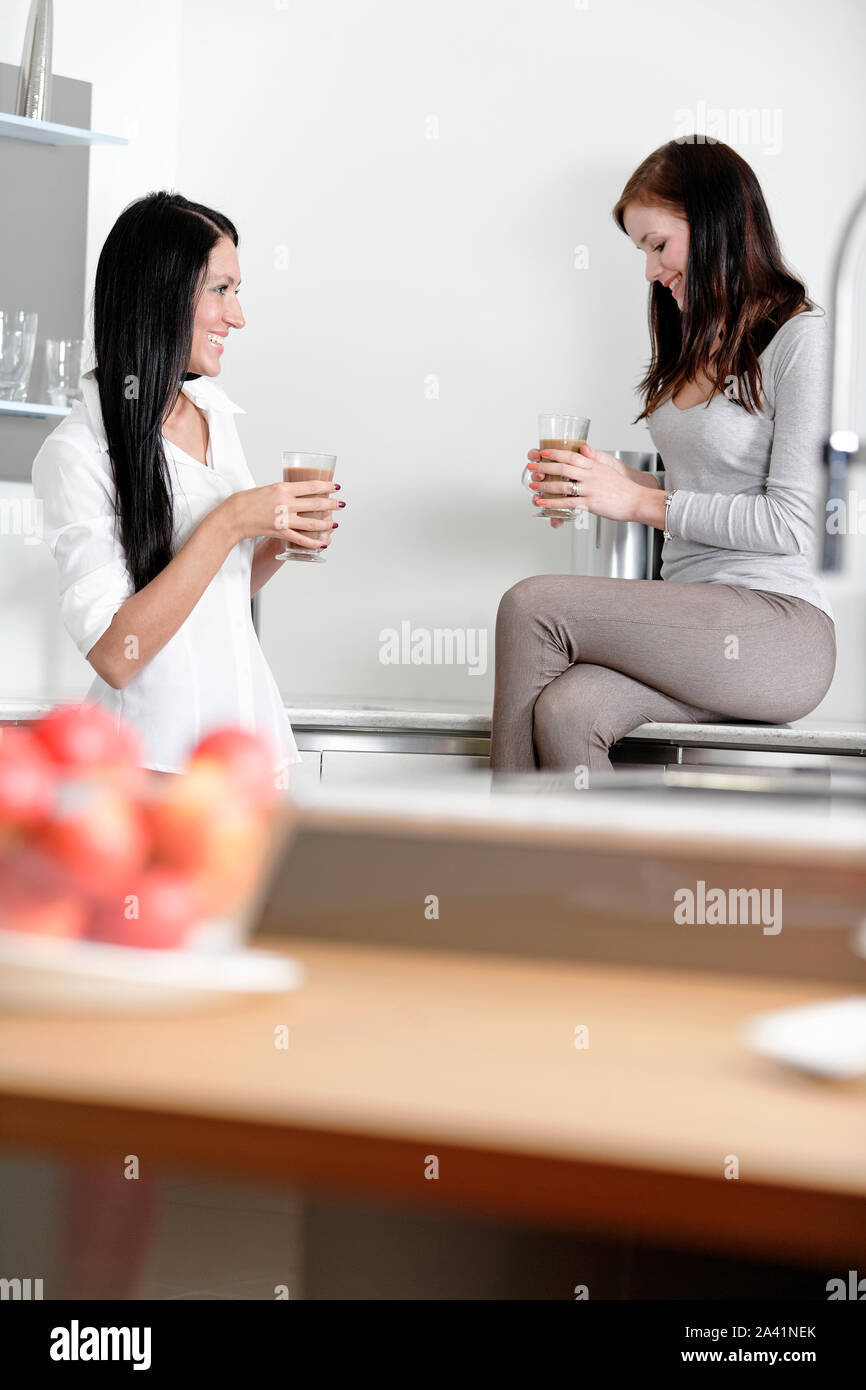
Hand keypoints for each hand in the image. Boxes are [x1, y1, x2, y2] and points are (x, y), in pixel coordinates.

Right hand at [226, 480, 342, 550]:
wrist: (233, 516)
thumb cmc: (247, 501)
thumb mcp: (268, 489)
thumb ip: (284, 492)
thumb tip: (297, 494)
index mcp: (282, 488)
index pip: (311, 486)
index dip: (327, 487)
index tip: (336, 487)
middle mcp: (285, 503)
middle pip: (315, 503)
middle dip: (332, 505)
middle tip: (341, 505)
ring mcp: (283, 519)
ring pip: (311, 523)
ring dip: (326, 524)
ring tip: (334, 524)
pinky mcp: (279, 532)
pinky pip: (300, 539)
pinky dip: (312, 543)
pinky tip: (321, 543)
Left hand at [525, 443, 640, 523]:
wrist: (637, 500)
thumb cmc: (622, 487)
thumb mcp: (607, 468)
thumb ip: (593, 459)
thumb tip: (584, 449)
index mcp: (594, 466)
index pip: (571, 456)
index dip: (555, 453)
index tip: (542, 452)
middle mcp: (591, 475)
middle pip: (563, 468)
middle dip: (544, 467)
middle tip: (531, 466)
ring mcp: (590, 489)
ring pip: (562, 485)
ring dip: (544, 486)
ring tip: (532, 485)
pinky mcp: (590, 503)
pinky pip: (568, 503)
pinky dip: (552, 502)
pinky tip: (542, 502)